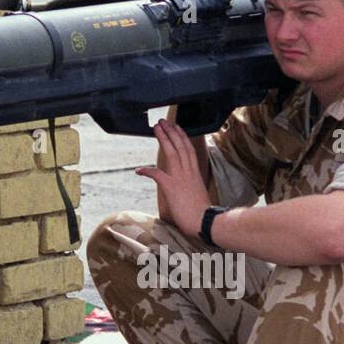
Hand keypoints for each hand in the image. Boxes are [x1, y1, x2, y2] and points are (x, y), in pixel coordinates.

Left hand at [134, 118, 213, 238]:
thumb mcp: (198, 194)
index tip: (177, 127)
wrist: (204, 221)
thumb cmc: (202, 213)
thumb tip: (186, 188)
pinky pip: (157, 175)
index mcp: (195, 173)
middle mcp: (188, 172)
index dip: (182, 137)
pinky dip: (147, 171)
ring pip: (171, 153)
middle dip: (171, 132)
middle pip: (180, 146)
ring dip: (163, 139)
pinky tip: (138, 169)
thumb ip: (191, 187)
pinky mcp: (172, 187)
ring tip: (156, 129)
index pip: (188, 150)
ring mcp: (180, 178)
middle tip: (163, 121)